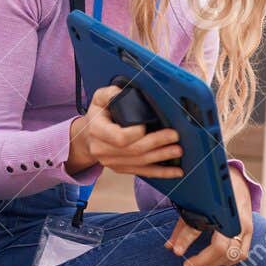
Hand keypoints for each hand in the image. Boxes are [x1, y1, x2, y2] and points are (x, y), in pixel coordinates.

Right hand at [66, 84, 182, 178]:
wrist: (87, 138)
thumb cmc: (98, 116)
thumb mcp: (99, 99)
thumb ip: (109, 93)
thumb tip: (122, 92)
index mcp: (97, 131)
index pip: (119, 137)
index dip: (135, 133)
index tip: (146, 125)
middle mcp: (102, 150)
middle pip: (134, 151)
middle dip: (156, 143)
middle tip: (174, 136)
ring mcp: (112, 162)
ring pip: (140, 163)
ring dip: (161, 157)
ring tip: (178, 150)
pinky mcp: (121, 169)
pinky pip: (143, 173)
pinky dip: (161, 173)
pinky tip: (176, 172)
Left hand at [167, 166, 254, 265]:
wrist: (236, 181)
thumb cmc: (214, 192)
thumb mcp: (195, 204)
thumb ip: (183, 226)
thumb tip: (169, 247)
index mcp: (219, 208)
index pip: (198, 227)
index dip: (187, 242)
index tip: (177, 253)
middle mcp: (235, 219)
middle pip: (220, 249)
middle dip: (203, 261)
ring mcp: (245, 227)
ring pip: (232, 255)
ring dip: (215, 263)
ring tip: (201, 263)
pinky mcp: (250, 232)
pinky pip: (242, 254)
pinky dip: (228, 260)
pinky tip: (216, 260)